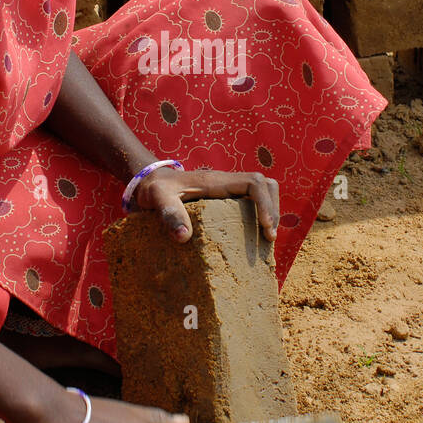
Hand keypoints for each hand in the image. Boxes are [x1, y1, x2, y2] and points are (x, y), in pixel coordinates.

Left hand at [131, 167, 280, 243]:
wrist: (149, 182)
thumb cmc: (154, 189)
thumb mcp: (157, 199)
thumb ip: (168, 214)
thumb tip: (184, 238)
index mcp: (216, 181)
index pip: (253, 183)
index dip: (265, 203)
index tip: (266, 227)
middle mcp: (226, 183)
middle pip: (266, 186)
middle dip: (273, 210)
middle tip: (269, 238)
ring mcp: (228, 191)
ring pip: (263, 193)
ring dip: (269, 213)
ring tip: (266, 240)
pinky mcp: (225, 201)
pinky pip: (251, 204)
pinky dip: (259, 218)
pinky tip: (253, 240)